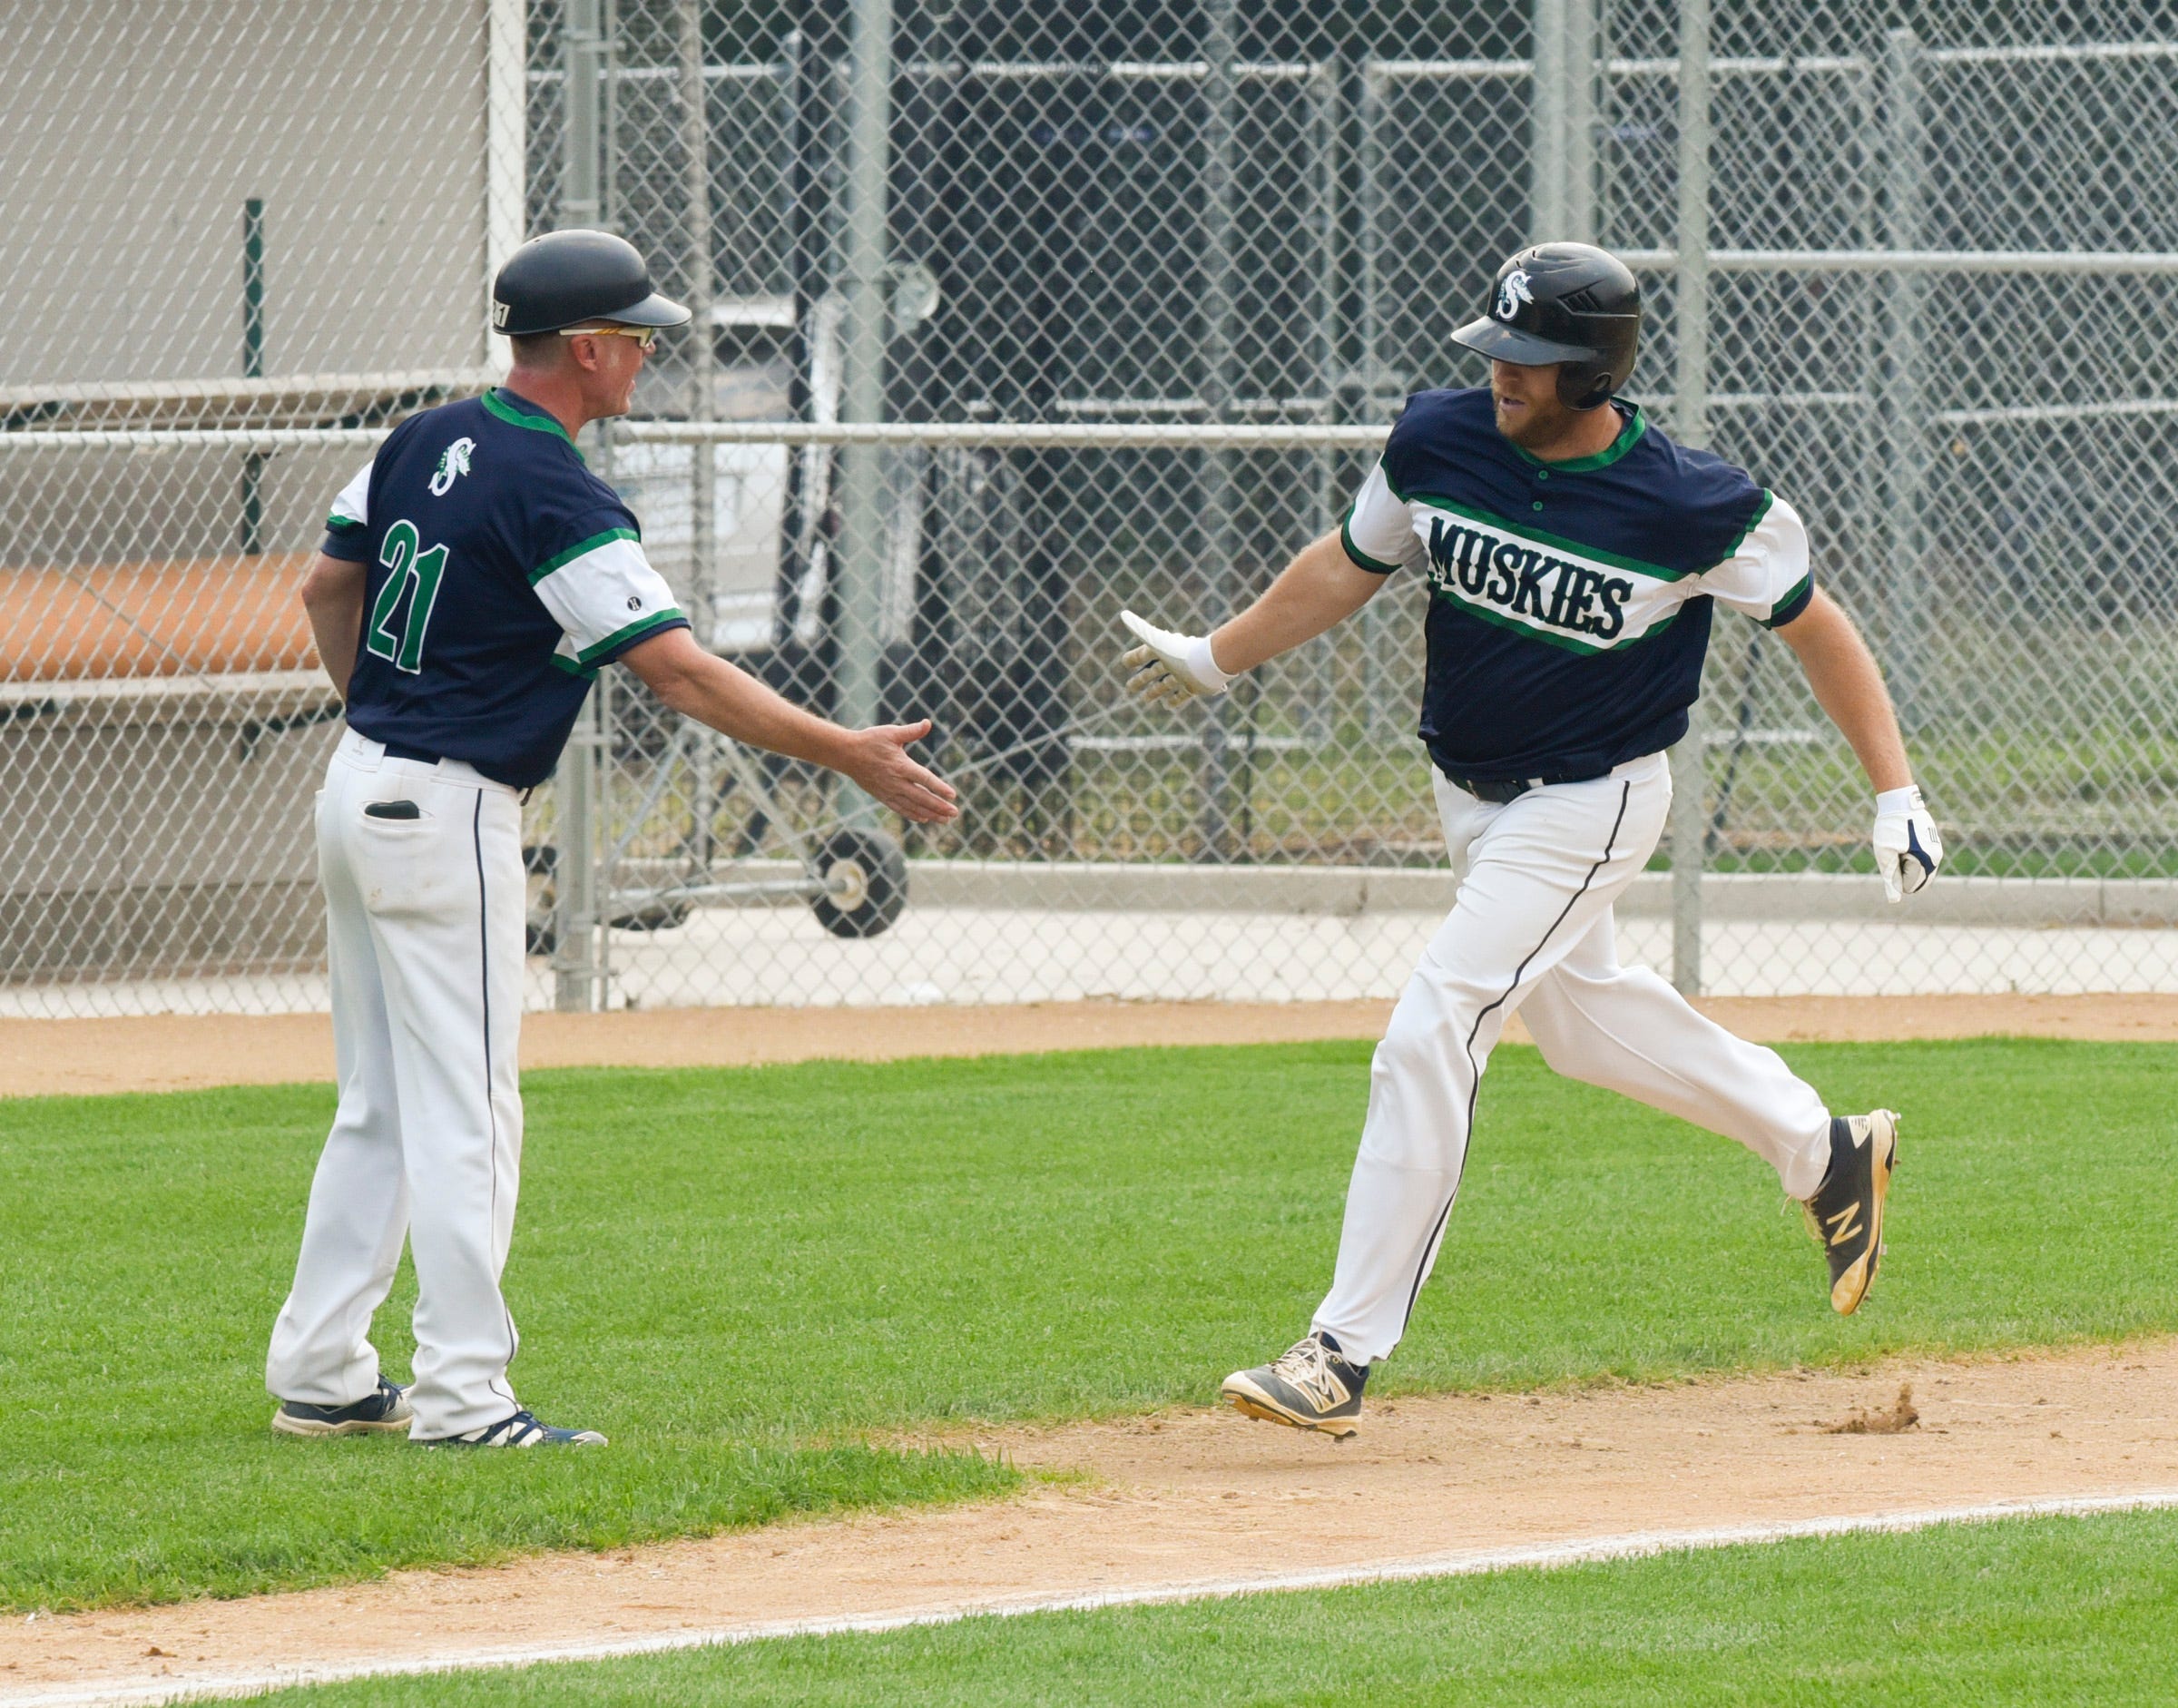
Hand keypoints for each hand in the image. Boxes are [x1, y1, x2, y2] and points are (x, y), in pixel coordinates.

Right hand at [843, 720, 958, 822]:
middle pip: (921, 797)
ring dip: (930, 814)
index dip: (939, 787)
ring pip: (912, 806)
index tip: (952, 795)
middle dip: (939, 806)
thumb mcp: (891, 732)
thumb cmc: (870, 740)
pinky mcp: (882, 796)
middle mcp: (896, 781)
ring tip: (945, 820)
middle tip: (955, 813)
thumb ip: (911, 731)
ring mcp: (889, 791)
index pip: (924, 778)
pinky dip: (913, 815)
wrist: (846, 754)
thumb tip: (928, 723)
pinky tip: (924, 819)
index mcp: (901, 765)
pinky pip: (900, 808)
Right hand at [1119, 610, 1232, 707]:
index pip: (1144, 654)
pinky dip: (1174, 700)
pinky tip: (1167, 706)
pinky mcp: (1193, 687)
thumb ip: (1139, 629)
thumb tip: (1123, 614)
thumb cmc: (1179, 651)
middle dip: (1140, 680)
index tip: (1124, 662)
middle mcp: (1173, 663)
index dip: (1134, 658)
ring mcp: (1183, 675)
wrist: (1207, 663)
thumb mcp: (1156, 640)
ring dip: (1154, 692)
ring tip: (1143, 700)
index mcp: (1164, 651)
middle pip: (1152, 672)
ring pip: (1164, 685)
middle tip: (1129, 688)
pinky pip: (1182, 695)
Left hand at [1872, 785, 1941, 901]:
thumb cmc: (1889, 828)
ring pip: (1918, 870)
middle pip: (1916, 879)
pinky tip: (1904, 840)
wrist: (1899, 801)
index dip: (1895, 875)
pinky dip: (1910, 856)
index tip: (1893, 855)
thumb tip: (1894, 900)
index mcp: (1927, 861)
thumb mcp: (1885, 855)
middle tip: (1896, 850)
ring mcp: (1937, 849)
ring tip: (1901, 843)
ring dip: (1906, 862)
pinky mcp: (1933, 843)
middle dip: (1902, 870)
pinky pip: (1921, 860)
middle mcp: (1936, 857)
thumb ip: (1890, 878)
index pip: (1909, 886)